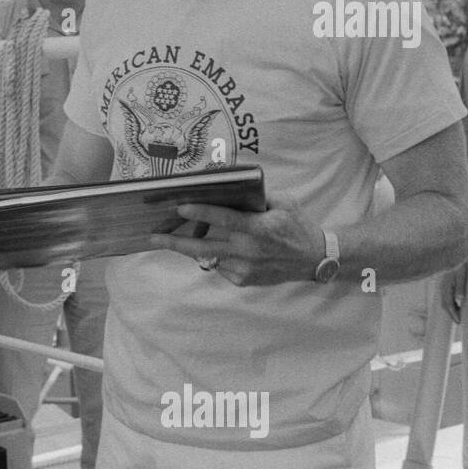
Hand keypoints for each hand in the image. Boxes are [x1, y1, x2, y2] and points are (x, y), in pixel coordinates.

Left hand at [146, 197, 324, 285]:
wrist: (314, 260)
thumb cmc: (297, 226)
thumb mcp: (283, 203)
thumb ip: (257, 196)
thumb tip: (229, 188)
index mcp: (257, 228)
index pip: (223, 219)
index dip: (200, 212)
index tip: (179, 206)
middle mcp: (248, 250)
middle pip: (203, 246)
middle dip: (175, 240)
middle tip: (153, 236)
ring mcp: (244, 269)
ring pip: (208, 257)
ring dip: (193, 247)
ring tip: (173, 237)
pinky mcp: (243, 280)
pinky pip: (220, 266)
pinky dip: (216, 256)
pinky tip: (222, 248)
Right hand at [439, 262, 466, 323]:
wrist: (453, 253)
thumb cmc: (459, 264)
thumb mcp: (462, 275)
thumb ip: (461, 288)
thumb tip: (460, 300)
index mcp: (447, 288)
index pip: (449, 305)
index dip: (454, 314)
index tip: (459, 322)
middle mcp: (443, 288)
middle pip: (445, 304)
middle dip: (451, 313)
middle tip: (458, 320)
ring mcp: (443, 285)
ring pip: (445, 300)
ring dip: (450, 308)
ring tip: (458, 313)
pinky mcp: (446, 282)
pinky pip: (446, 295)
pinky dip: (450, 302)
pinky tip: (456, 301)